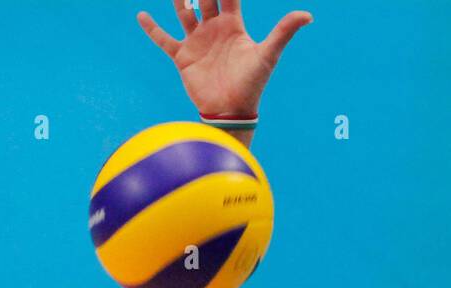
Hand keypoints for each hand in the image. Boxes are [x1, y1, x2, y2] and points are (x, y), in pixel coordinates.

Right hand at [138, 0, 312, 117]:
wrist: (231, 112)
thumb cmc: (252, 84)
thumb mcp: (268, 55)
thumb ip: (284, 32)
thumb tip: (308, 15)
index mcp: (233, 25)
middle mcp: (213, 29)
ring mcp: (197, 41)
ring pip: (183, 12)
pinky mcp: (183, 57)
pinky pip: (164, 39)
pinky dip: (152, 29)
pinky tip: (142, 15)